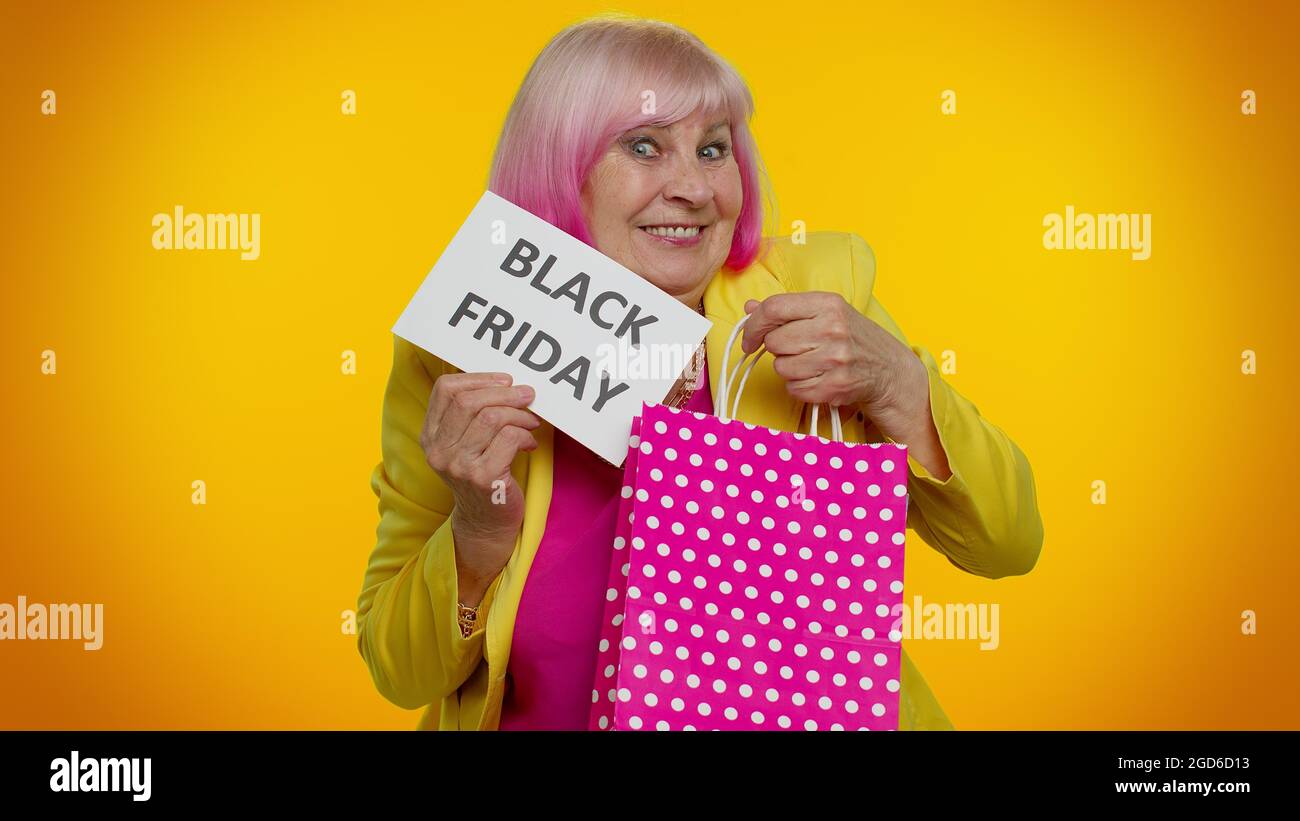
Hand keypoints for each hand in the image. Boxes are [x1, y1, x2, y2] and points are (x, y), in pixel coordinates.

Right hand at [420, 371, 540, 603]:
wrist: (486, 522)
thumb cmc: (482, 475)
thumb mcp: (465, 444)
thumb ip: (471, 415)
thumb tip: (505, 381)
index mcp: (430, 436)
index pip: (445, 389)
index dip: (478, 378)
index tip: (504, 380)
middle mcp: (438, 450)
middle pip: (469, 401)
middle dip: (505, 392)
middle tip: (528, 395)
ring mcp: (458, 465)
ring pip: (491, 417)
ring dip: (519, 414)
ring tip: (531, 421)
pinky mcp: (482, 478)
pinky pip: (508, 438)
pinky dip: (524, 434)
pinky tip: (529, 444)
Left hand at [740, 292, 928, 437]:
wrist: (889, 369)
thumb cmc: (852, 337)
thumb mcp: (825, 313)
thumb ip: (787, 310)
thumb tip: (749, 307)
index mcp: (827, 303)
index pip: (774, 308)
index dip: (754, 325)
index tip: (750, 337)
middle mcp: (832, 329)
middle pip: (775, 341)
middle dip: (777, 349)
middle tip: (796, 350)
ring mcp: (835, 359)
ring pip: (781, 367)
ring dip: (789, 369)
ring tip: (810, 364)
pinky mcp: (835, 386)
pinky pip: (794, 389)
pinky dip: (799, 387)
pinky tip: (816, 379)